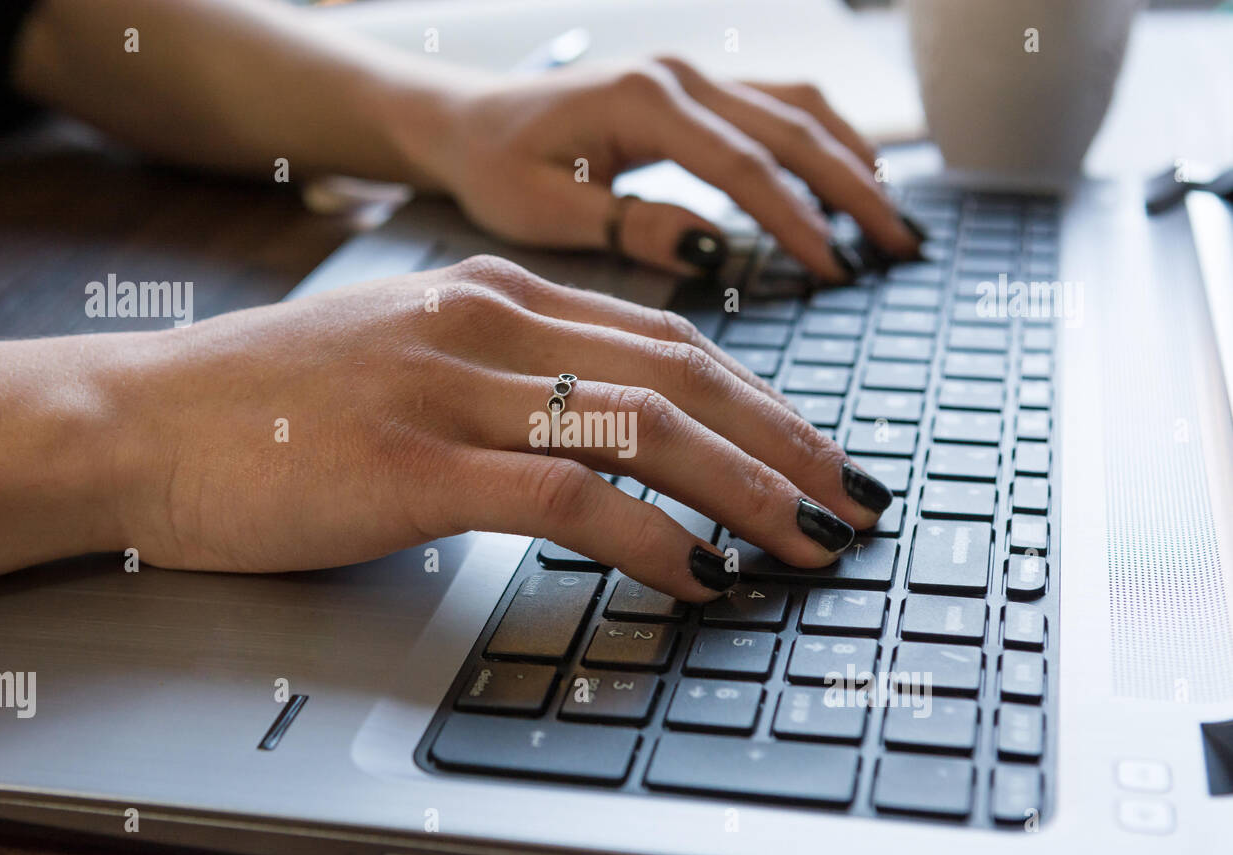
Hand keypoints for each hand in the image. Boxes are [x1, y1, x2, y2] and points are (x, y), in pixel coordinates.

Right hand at [108, 256, 892, 600]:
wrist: (142, 419)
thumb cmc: (269, 402)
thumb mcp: (404, 356)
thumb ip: (500, 376)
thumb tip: (594, 430)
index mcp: (492, 296)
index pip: (665, 337)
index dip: (760, 398)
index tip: (811, 449)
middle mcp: (488, 326)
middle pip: (684, 374)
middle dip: (785, 442)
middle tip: (849, 497)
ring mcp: (454, 391)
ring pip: (648, 428)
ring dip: (747, 491)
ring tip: (806, 542)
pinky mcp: (417, 466)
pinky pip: (571, 495)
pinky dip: (654, 538)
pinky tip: (698, 574)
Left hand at [421, 58, 921, 277]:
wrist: (467, 121)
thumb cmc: (497, 167)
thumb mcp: (545, 210)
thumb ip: (629, 224)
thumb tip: (712, 247)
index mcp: (640, 102)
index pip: (740, 165)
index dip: (794, 218)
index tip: (834, 268)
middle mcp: (677, 76)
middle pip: (788, 128)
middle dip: (850, 189)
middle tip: (898, 246)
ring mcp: (691, 76)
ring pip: (795, 107)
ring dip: (849, 159)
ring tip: (892, 219)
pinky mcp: (695, 92)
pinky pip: (777, 106)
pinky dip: (823, 140)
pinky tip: (852, 177)